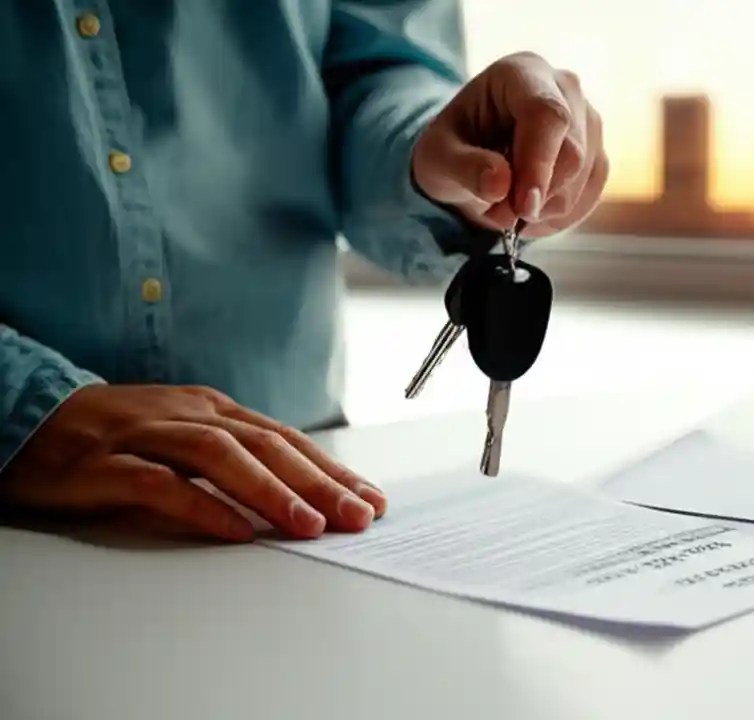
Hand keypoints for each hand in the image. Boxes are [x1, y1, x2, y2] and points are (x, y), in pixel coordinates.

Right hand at [0, 385, 386, 541]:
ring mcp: (146, 436)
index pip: (287, 439)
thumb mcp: (185, 438)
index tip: (371, 500)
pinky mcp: (106, 463)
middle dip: (319, 483)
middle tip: (358, 517)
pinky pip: (160, 484)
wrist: (27, 419)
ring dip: (271, 491)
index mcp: (213, 409)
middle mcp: (187, 415)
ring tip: (309, 526)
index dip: (333, 470)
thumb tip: (302, 494)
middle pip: (266, 445)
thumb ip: (237, 460)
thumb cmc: (118, 437)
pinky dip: (201, 506)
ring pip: (221, 457)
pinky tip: (235, 531)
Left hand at [411, 51, 608, 237]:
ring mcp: (587, 120)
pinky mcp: (597, 151)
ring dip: (546, 210)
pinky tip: (532, 213)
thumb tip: (500, 185)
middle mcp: (564, 88)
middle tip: (498, 215)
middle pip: (572, 151)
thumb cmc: (455, 147)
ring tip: (506, 210)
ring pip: (584, 176)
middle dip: (537, 196)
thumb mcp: (438, 157)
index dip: (538, 164)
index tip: (522, 206)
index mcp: (520, 73)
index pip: (546, 114)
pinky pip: (591, 193)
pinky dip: (560, 216)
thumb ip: (464, 168)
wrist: (473, 155)